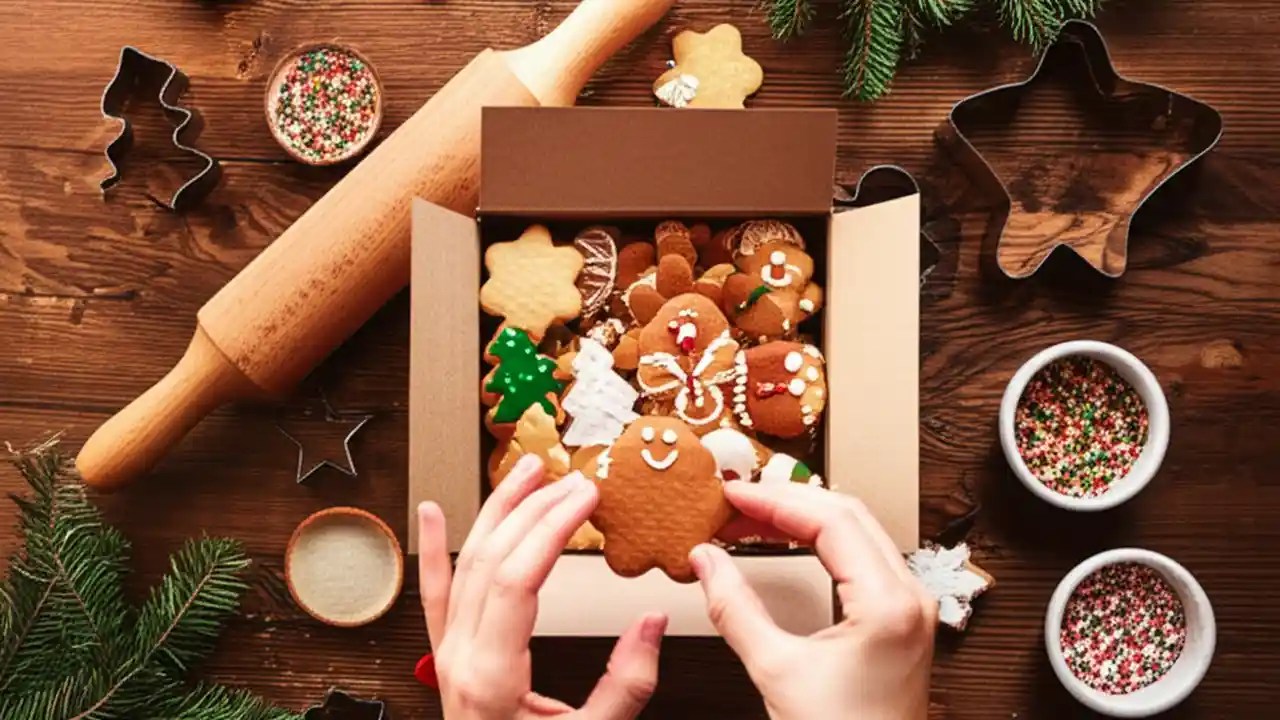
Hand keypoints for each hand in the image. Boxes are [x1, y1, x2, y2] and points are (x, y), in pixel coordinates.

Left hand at [418, 454, 667, 718]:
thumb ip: (626, 686)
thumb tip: (652, 623)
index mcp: (493, 678)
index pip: (518, 580)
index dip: (552, 529)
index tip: (584, 497)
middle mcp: (462, 659)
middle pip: (494, 561)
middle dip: (535, 509)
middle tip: (574, 480)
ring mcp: (449, 656)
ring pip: (467, 565)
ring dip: (496, 512)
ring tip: (524, 471)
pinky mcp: (449, 657)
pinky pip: (434, 594)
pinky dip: (431, 550)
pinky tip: (427, 513)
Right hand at [690, 481, 936, 719]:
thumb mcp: (775, 670)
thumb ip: (734, 607)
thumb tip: (704, 561)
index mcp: (888, 603)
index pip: (830, 520)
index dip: (774, 501)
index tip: (733, 495)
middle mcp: (909, 597)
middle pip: (848, 515)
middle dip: (787, 501)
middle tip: (736, 502)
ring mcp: (909, 608)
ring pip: (858, 532)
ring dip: (804, 518)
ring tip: (753, 518)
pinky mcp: (900, 621)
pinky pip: (862, 557)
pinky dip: (822, 541)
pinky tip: (789, 541)